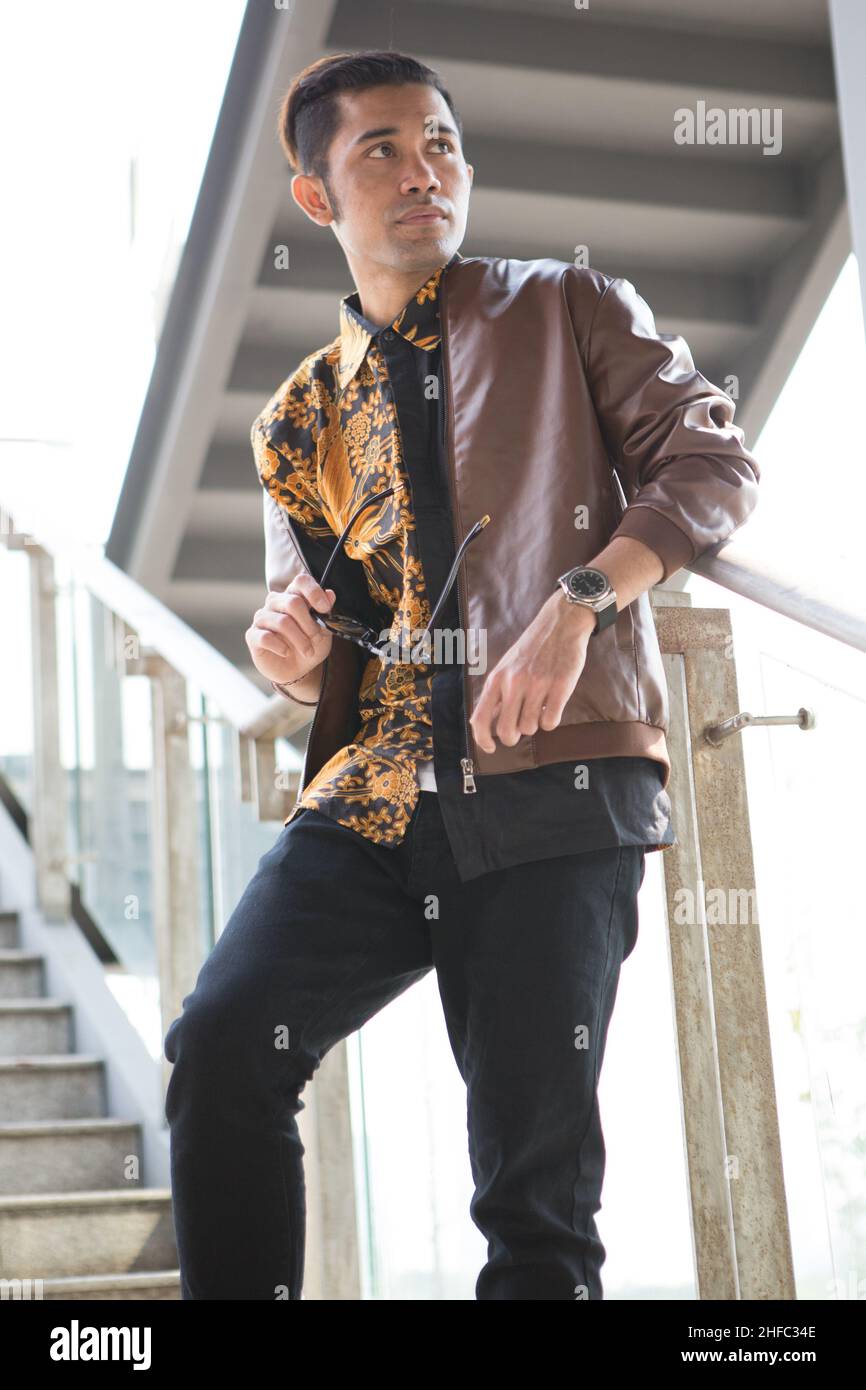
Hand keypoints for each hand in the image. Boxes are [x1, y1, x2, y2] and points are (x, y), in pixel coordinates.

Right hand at [245, 572, 336, 685]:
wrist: (296, 670)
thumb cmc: (308, 645)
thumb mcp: (324, 631)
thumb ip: (326, 613)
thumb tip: (330, 594)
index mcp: (293, 596)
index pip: (300, 582)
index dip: (314, 592)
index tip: (325, 609)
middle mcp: (275, 602)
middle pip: (292, 602)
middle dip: (309, 623)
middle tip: (316, 637)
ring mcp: (262, 618)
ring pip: (282, 622)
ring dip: (300, 639)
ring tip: (308, 651)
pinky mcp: (252, 635)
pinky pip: (265, 637)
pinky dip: (280, 647)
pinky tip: (286, 652)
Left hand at [469, 591, 595, 752]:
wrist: (560, 624)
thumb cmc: (532, 648)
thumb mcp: (506, 666)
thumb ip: (498, 693)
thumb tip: (490, 724)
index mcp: (497, 679)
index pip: (480, 719)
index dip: (483, 740)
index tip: (492, 748)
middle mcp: (514, 683)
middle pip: (506, 731)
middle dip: (512, 738)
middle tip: (520, 731)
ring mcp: (537, 685)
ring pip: (530, 728)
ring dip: (535, 725)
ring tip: (539, 708)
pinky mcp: (560, 686)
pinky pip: (550, 722)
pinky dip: (551, 721)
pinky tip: (553, 707)